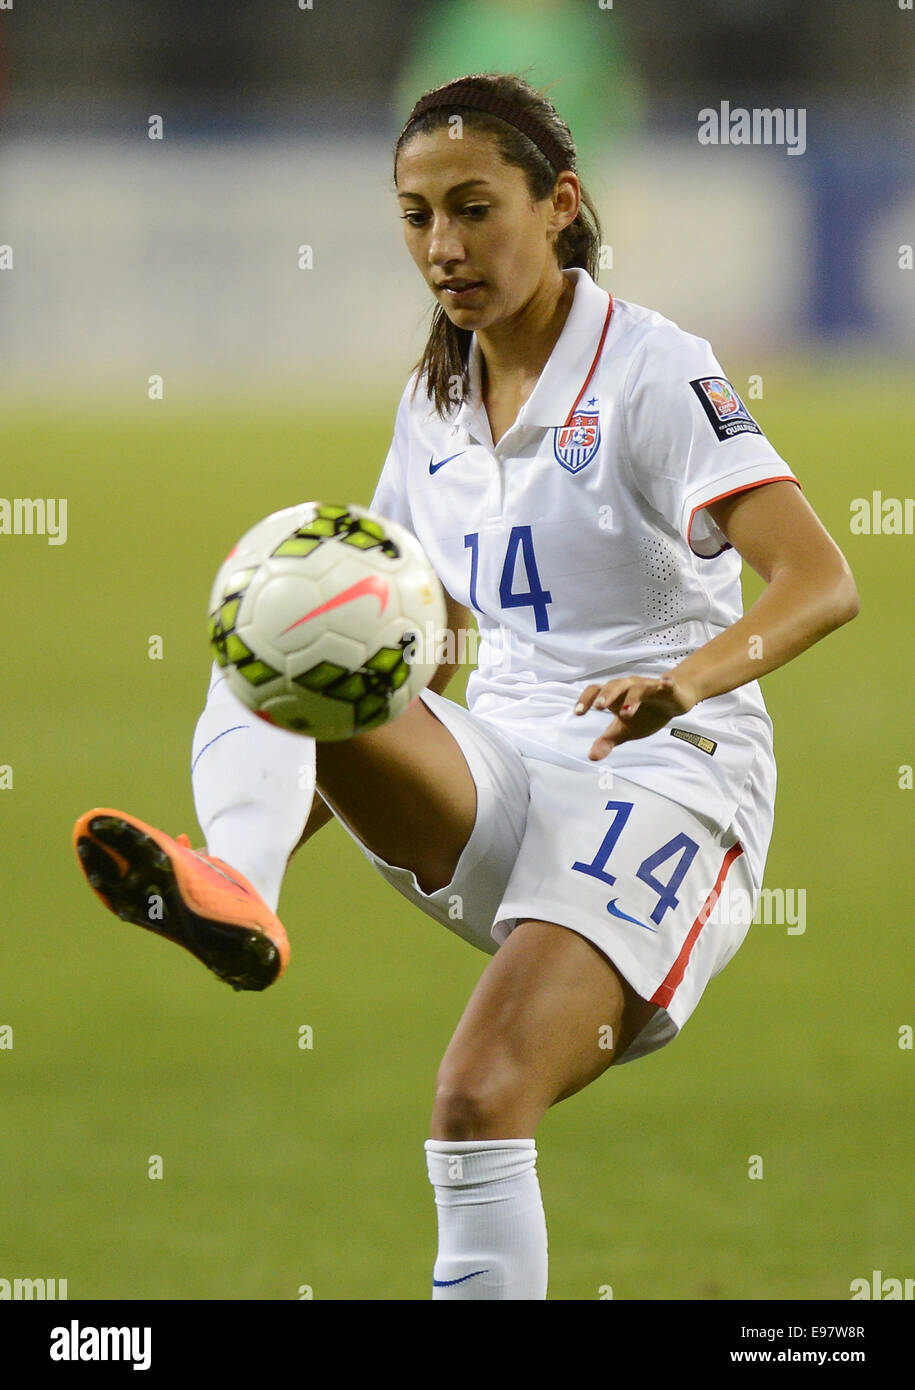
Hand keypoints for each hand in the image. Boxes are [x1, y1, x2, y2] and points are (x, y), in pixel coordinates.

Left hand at [574, 674, 697, 759]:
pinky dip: (665, 684)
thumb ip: (606, 741)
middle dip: (607, 695)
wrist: (671, 702)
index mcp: (614, 695)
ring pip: (638, 688)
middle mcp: (628, 686)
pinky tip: (665, 685)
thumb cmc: (643, 715)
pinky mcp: (667, 689)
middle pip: (615, 685)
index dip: (586, 699)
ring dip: (631, 698)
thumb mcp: (623, 730)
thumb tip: (591, 757)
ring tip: (626, 713)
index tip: (578, 712)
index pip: (595, 691)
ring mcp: (648, 686)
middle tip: (599, 707)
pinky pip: (666, 685)